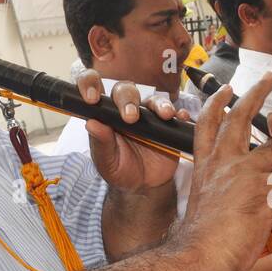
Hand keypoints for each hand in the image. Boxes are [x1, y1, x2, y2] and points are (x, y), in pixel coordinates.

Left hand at [78, 71, 189, 190]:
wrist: (145, 185)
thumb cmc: (121, 170)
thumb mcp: (107, 162)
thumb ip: (101, 143)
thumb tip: (91, 124)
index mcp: (105, 115)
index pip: (94, 88)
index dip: (90, 85)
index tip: (92, 98)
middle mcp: (125, 109)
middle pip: (126, 90)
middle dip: (128, 99)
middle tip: (131, 118)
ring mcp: (148, 115)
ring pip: (152, 99)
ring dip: (159, 103)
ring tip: (165, 115)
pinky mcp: (167, 124)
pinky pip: (175, 112)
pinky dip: (179, 113)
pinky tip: (180, 117)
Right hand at [179, 76, 271, 270]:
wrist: (199, 255)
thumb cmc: (199, 238)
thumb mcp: (202, 204)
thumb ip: (217, 190)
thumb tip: (231, 192)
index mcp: (205, 166)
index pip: (207, 125)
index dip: (216, 104)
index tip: (225, 89)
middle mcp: (223, 163)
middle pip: (240, 118)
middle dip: (256, 94)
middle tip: (269, 77)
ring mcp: (245, 175)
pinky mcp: (265, 192)